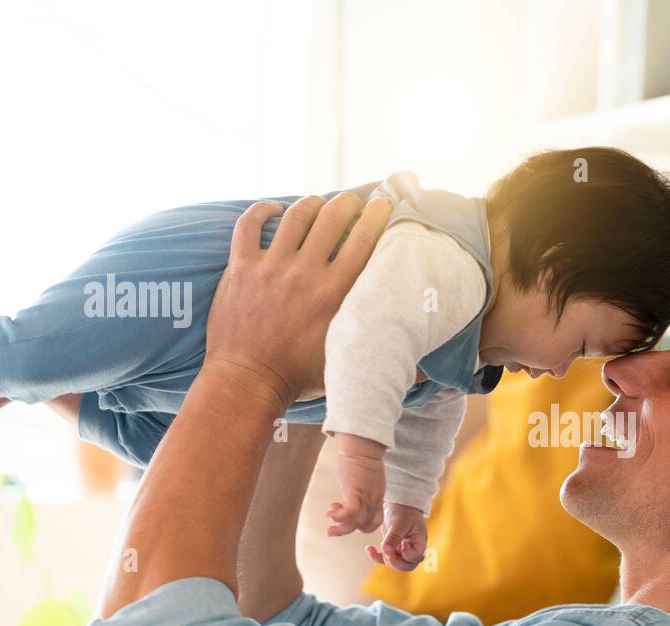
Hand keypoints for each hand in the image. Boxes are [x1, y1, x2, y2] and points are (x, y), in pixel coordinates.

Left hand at [203, 190, 392, 414]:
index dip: (377, 215)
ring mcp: (271, 267)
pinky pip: (248, 224)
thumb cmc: (298, 377)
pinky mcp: (241, 268)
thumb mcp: (347, 363)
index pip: (364, 240)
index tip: (384, 205)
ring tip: (320, 203)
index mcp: (336, 294)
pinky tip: (273, 209)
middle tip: (353, 202)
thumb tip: (428, 372)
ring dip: (312, 203)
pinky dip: (261, 210)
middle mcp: (305, 274)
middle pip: (333, 218)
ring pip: (296, 215)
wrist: (247, 381)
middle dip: (348, 202)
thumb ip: (383, 356)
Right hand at [327, 444, 385, 535]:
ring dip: (342, 529)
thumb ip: (360, 487)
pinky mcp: (356, 490)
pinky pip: (350, 512)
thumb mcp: (365, 477)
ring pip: (357, 522)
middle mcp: (374, 499)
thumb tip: (349, 489)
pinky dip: (339, 517)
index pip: (375, 520)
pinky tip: (330, 514)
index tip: (348, 520)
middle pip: (366, 524)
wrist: (362, 445)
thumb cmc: (362, 457)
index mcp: (378, 497)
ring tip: (329, 530)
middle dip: (348, 530)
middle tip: (333, 530)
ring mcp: (367, 496)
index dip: (362, 526)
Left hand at [367, 504, 428, 571]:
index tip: (402, 543)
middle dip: (395, 562)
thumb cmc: (404, 511)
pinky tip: (369, 548)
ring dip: (385, 559)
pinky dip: (376, 557)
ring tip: (376, 548)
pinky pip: (385, 559)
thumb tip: (386, 551)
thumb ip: (394, 537)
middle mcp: (413, 549)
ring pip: (396, 565)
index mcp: (420, 541)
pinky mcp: (393, 550)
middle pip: (407, 566)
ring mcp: (403, 551)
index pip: (417, 556)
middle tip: (386, 551)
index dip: (408, 554)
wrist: (400, 505)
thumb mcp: (400, 522)